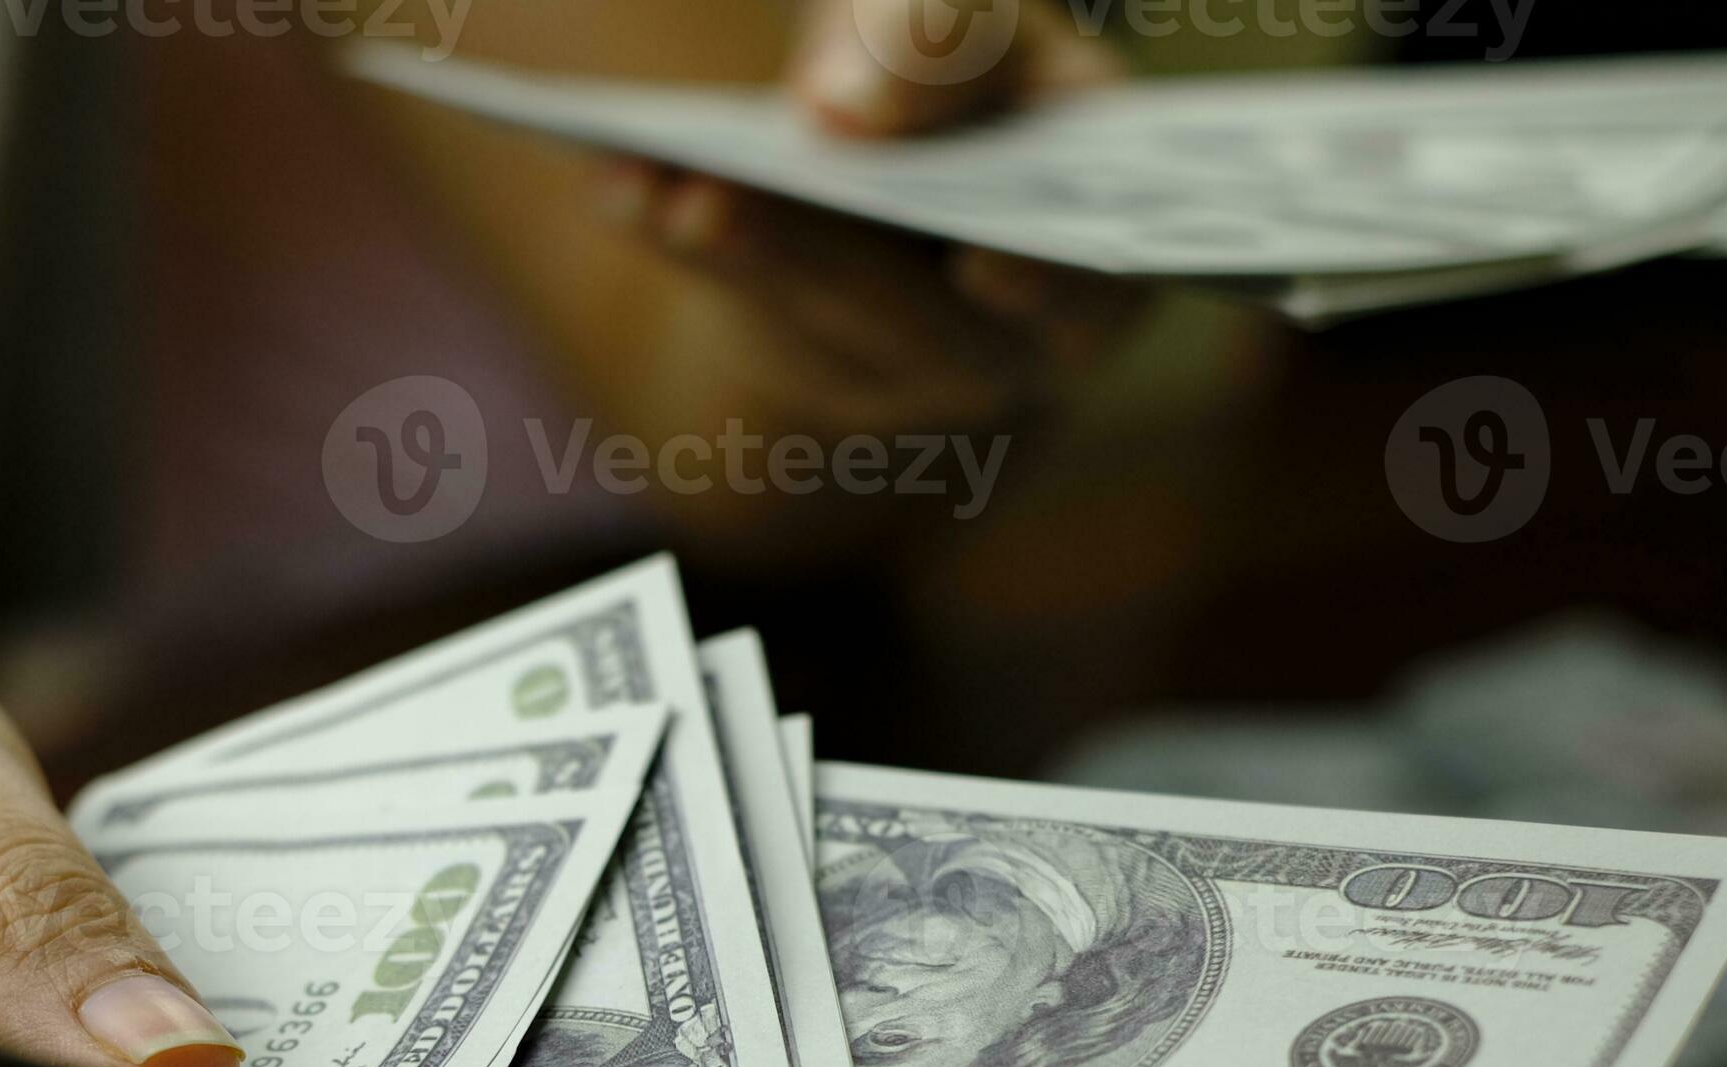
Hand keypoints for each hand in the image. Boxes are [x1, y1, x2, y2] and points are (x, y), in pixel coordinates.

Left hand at [597, 0, 1141, 429]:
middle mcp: (1026, 330)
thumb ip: (936, 32)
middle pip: (927, 313)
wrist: (886, 126)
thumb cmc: (952, 57)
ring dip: (734, 254)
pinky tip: (620, 189)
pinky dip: (677, 242)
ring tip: (656, 188)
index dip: (1047, 279)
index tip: (984, 260)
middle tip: (719, 198)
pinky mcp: (824, 370)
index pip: (1095, 278)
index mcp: (1107, 231)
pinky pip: (747, 314)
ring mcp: (922, 368)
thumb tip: (843, 115)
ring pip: (825, 323)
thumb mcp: (959, 17)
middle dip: (820, 251)